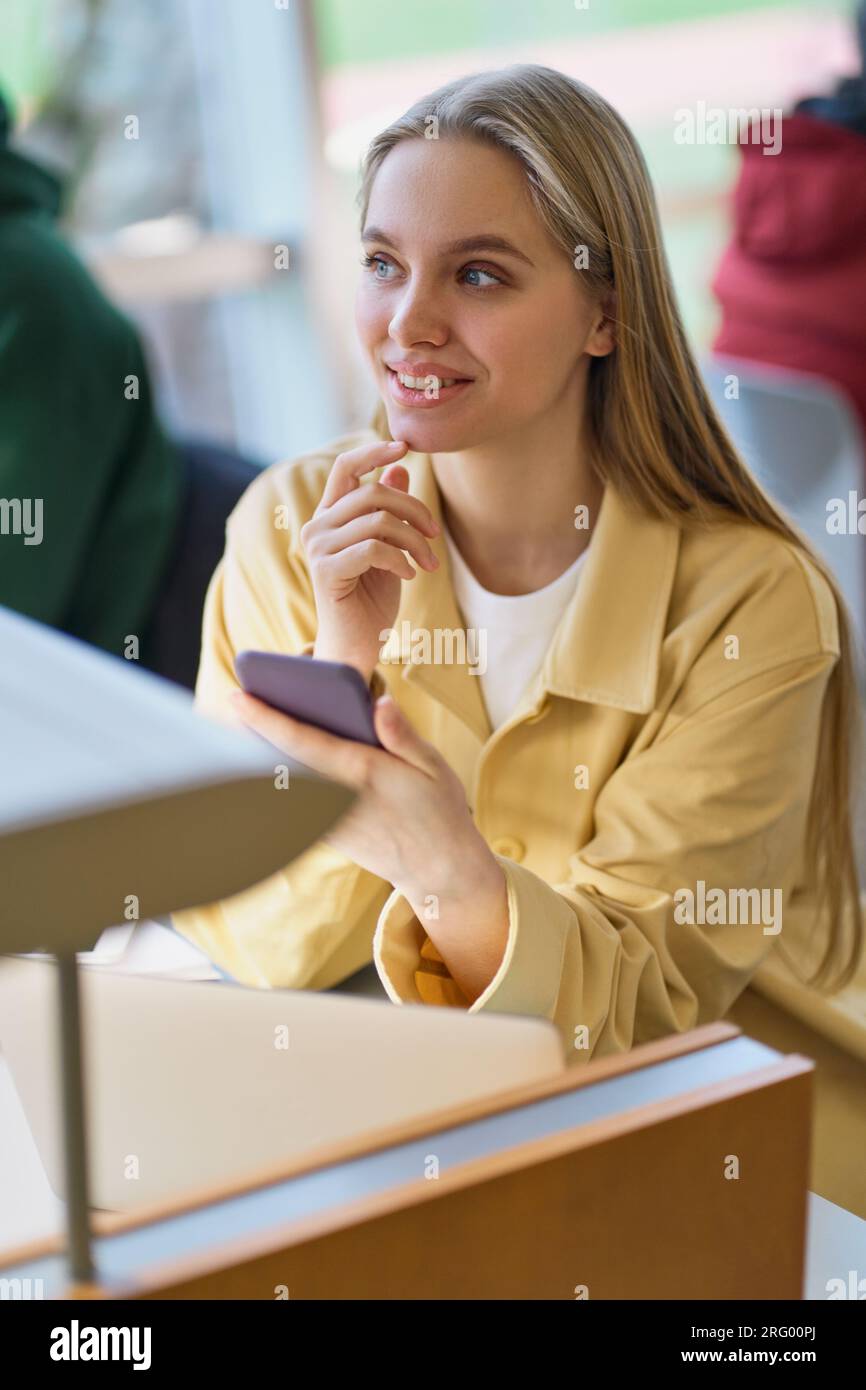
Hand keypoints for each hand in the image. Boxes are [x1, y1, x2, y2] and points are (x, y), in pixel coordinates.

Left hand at [230, 688, 509, 1001]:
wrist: (438, 870)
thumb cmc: (439, 810)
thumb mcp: (433, 766)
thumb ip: (402, 734)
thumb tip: (380, 702)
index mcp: (362, 771)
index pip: (302, 740)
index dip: (266, 718)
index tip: (238, 697)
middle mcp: (337, 797)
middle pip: (279, 761)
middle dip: (248, 735)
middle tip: (221, 707)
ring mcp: (328, 820)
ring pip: (281, 785)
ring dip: (255, 759)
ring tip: (233, 730)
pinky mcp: (327, 835)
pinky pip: (291, 806)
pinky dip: (272, 785)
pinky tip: (260, 766)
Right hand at [301, 439, 440, 681]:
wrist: (357, 644)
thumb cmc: (371, 598)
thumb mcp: (388, 548)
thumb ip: (388, 511)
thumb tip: (399, 469)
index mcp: (330, 516)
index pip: (345, 468)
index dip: (374, 452)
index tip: (404, 446)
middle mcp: (317, 527)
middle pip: (372, 494)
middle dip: (414, 511)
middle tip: (434, 536)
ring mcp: (317, 548)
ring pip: (378, 521)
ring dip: (414, 542)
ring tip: (428, 563)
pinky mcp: (325, 571)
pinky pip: (374, 548)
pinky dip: (400, 560)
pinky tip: (408, 575)